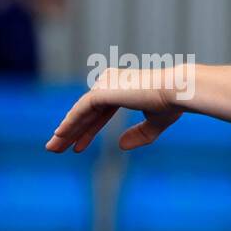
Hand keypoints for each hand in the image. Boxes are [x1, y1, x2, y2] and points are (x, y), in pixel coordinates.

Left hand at [46, 66, 184, 153]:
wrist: (178, 91)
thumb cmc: (172, 104)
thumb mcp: (155, 123)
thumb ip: (139, 134)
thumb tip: (119, 146)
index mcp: (122, 86)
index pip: (99, 112)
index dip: (88, 131)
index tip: (78, 146)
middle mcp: (109, 82)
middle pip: (85, 113)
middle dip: (71, 132)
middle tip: (56, 148)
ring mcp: (104, 86)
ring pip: (80, 113)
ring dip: (66, 132)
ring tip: (53, 148)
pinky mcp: (101, 93)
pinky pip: (81, 112)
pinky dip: (70, 124)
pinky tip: (60, 135)